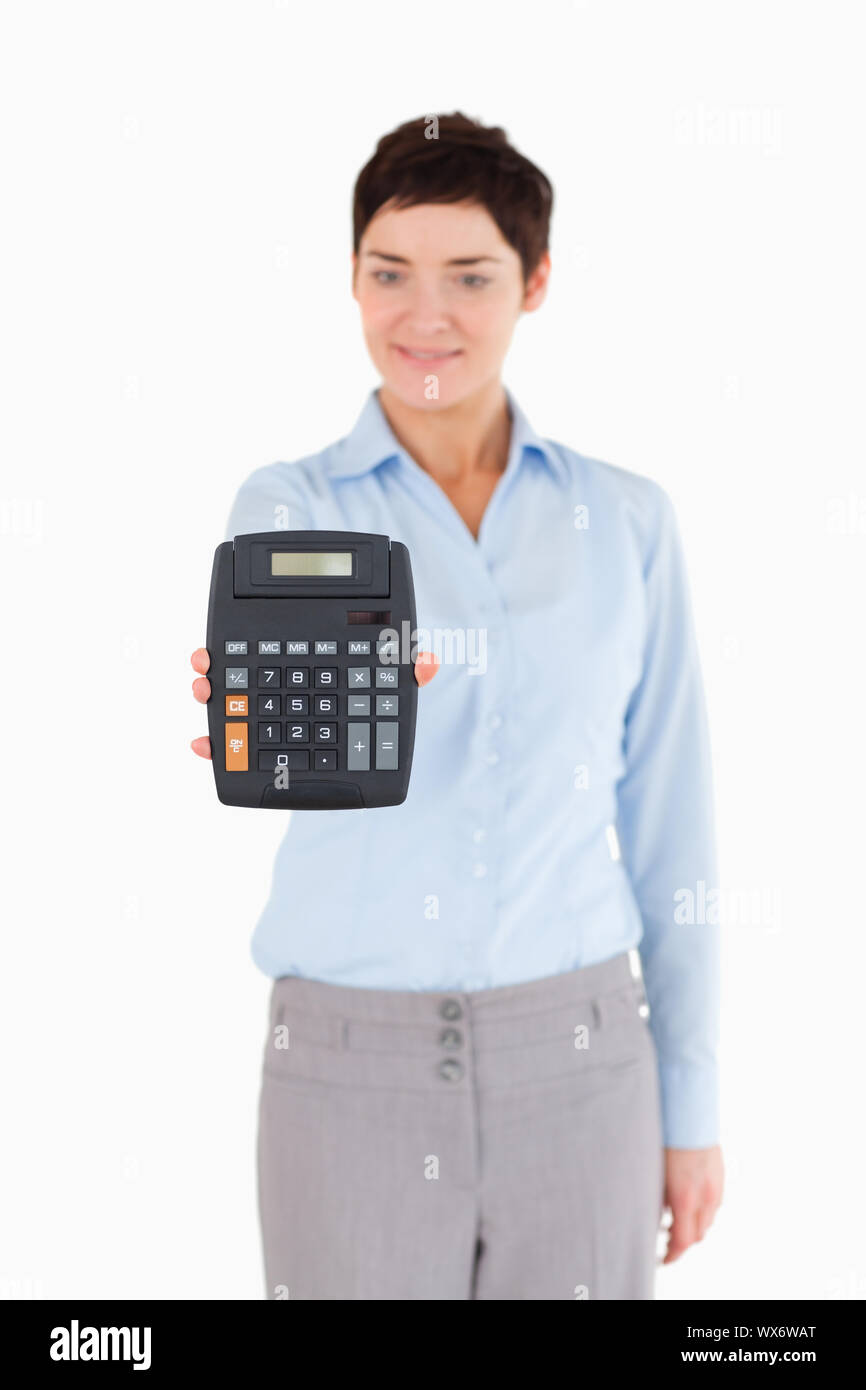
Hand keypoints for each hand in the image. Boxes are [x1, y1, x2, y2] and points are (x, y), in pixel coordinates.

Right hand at [190, 648, 439, 758]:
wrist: (374, 756)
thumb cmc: (376, 705)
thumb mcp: (392, 685)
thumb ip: (404, 670)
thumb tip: (424, 662)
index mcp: (307, 661)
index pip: (272, 643)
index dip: (244, 636)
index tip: (222, 639)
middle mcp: (280, 686)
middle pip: (241, 671)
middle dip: (216, 666)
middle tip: (204, 664)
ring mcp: (268, 718)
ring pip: (232, 704)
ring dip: (211, 697)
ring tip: (202, 693)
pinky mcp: (261, 751)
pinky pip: (233, 747)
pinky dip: (216, 745)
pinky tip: (204, 745)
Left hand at [660, 1145, 723, 1262]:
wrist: (688, 1113)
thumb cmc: (665, 1139)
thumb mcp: (655, 1173)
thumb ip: (659, 1199)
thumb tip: (658, 1216)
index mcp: (684, 1198)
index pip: (683, 1241)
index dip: (673, 1255)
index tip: (662, 1259)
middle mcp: (704, 1196)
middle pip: (698, 1234)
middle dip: (682, 1242)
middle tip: (666, 1241)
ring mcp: (715, 1186)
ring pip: (708, 1220)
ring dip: (693, 1226)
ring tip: (675, 1221)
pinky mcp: (720, 1175)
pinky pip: (714, 1203)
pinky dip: (702, 1210)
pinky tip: (689, 1201)